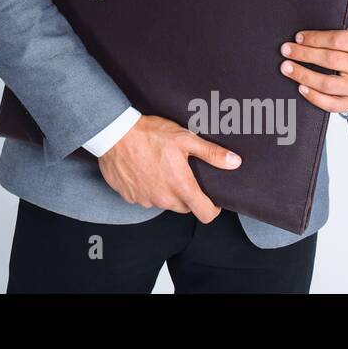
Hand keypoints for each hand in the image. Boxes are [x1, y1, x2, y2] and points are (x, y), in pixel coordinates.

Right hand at [97, 114, 241, 222]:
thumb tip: (235, 162)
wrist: (113, 133)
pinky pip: (144, 197)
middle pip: (184, 207)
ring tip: (159, 167)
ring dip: (165, 190)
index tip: (211, 198)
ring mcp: (145, 199)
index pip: (206, 215)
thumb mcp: (184, 138)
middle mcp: (163, 199)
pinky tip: (143, 169)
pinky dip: (146, 187)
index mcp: (180, 187)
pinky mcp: (129, 196)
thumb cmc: (149, 134)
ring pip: (163, 202)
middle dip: (186, 194)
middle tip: (181, 172)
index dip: (212, 208)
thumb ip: (211, 153)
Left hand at [279, 27, 347, 113]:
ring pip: (328, 84)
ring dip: (304, 75)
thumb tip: (302, 38)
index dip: (315, 38)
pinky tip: (301, 88)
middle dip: (304, 54)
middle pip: (331, 60)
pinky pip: (331, 104)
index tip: (298, 37)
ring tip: (286, 68)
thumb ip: (332, 36)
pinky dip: (314, 97)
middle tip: (286, 50)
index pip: (338, 40)